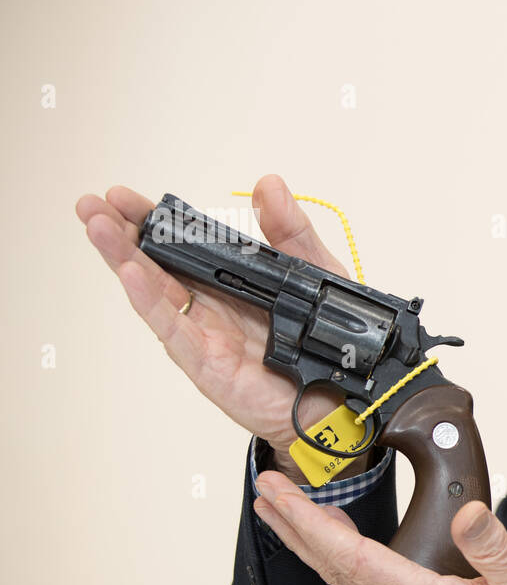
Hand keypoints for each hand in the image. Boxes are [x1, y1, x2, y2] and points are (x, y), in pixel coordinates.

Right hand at [76, 176, 357, 480]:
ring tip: (98, 228)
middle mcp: (208, 306)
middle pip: (156, 264)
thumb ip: (290, 232)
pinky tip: (131, 274)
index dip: (153, 219)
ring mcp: (202, 334)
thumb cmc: (320, 343)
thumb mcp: (313, 274)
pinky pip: (174, 329)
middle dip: (122, 234)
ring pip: (155, 291)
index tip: (122, 195)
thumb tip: (268, 185)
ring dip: (124, 259)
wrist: (337, 399)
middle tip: (92, 204)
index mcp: (229, 282)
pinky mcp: (206, 363)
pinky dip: (151, 301)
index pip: (182, 244)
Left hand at [252, 471, 506, 584]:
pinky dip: (334, 552)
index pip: (349, 556)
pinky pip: (357, 581)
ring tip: (285, 507)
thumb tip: (469, 512)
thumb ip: (492, 546)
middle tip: (265, 487)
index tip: (281, 493)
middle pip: (330, 564)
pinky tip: (333, 537)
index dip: (309, 522)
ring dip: (308, 538)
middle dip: (292, 524)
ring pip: (339, 573)